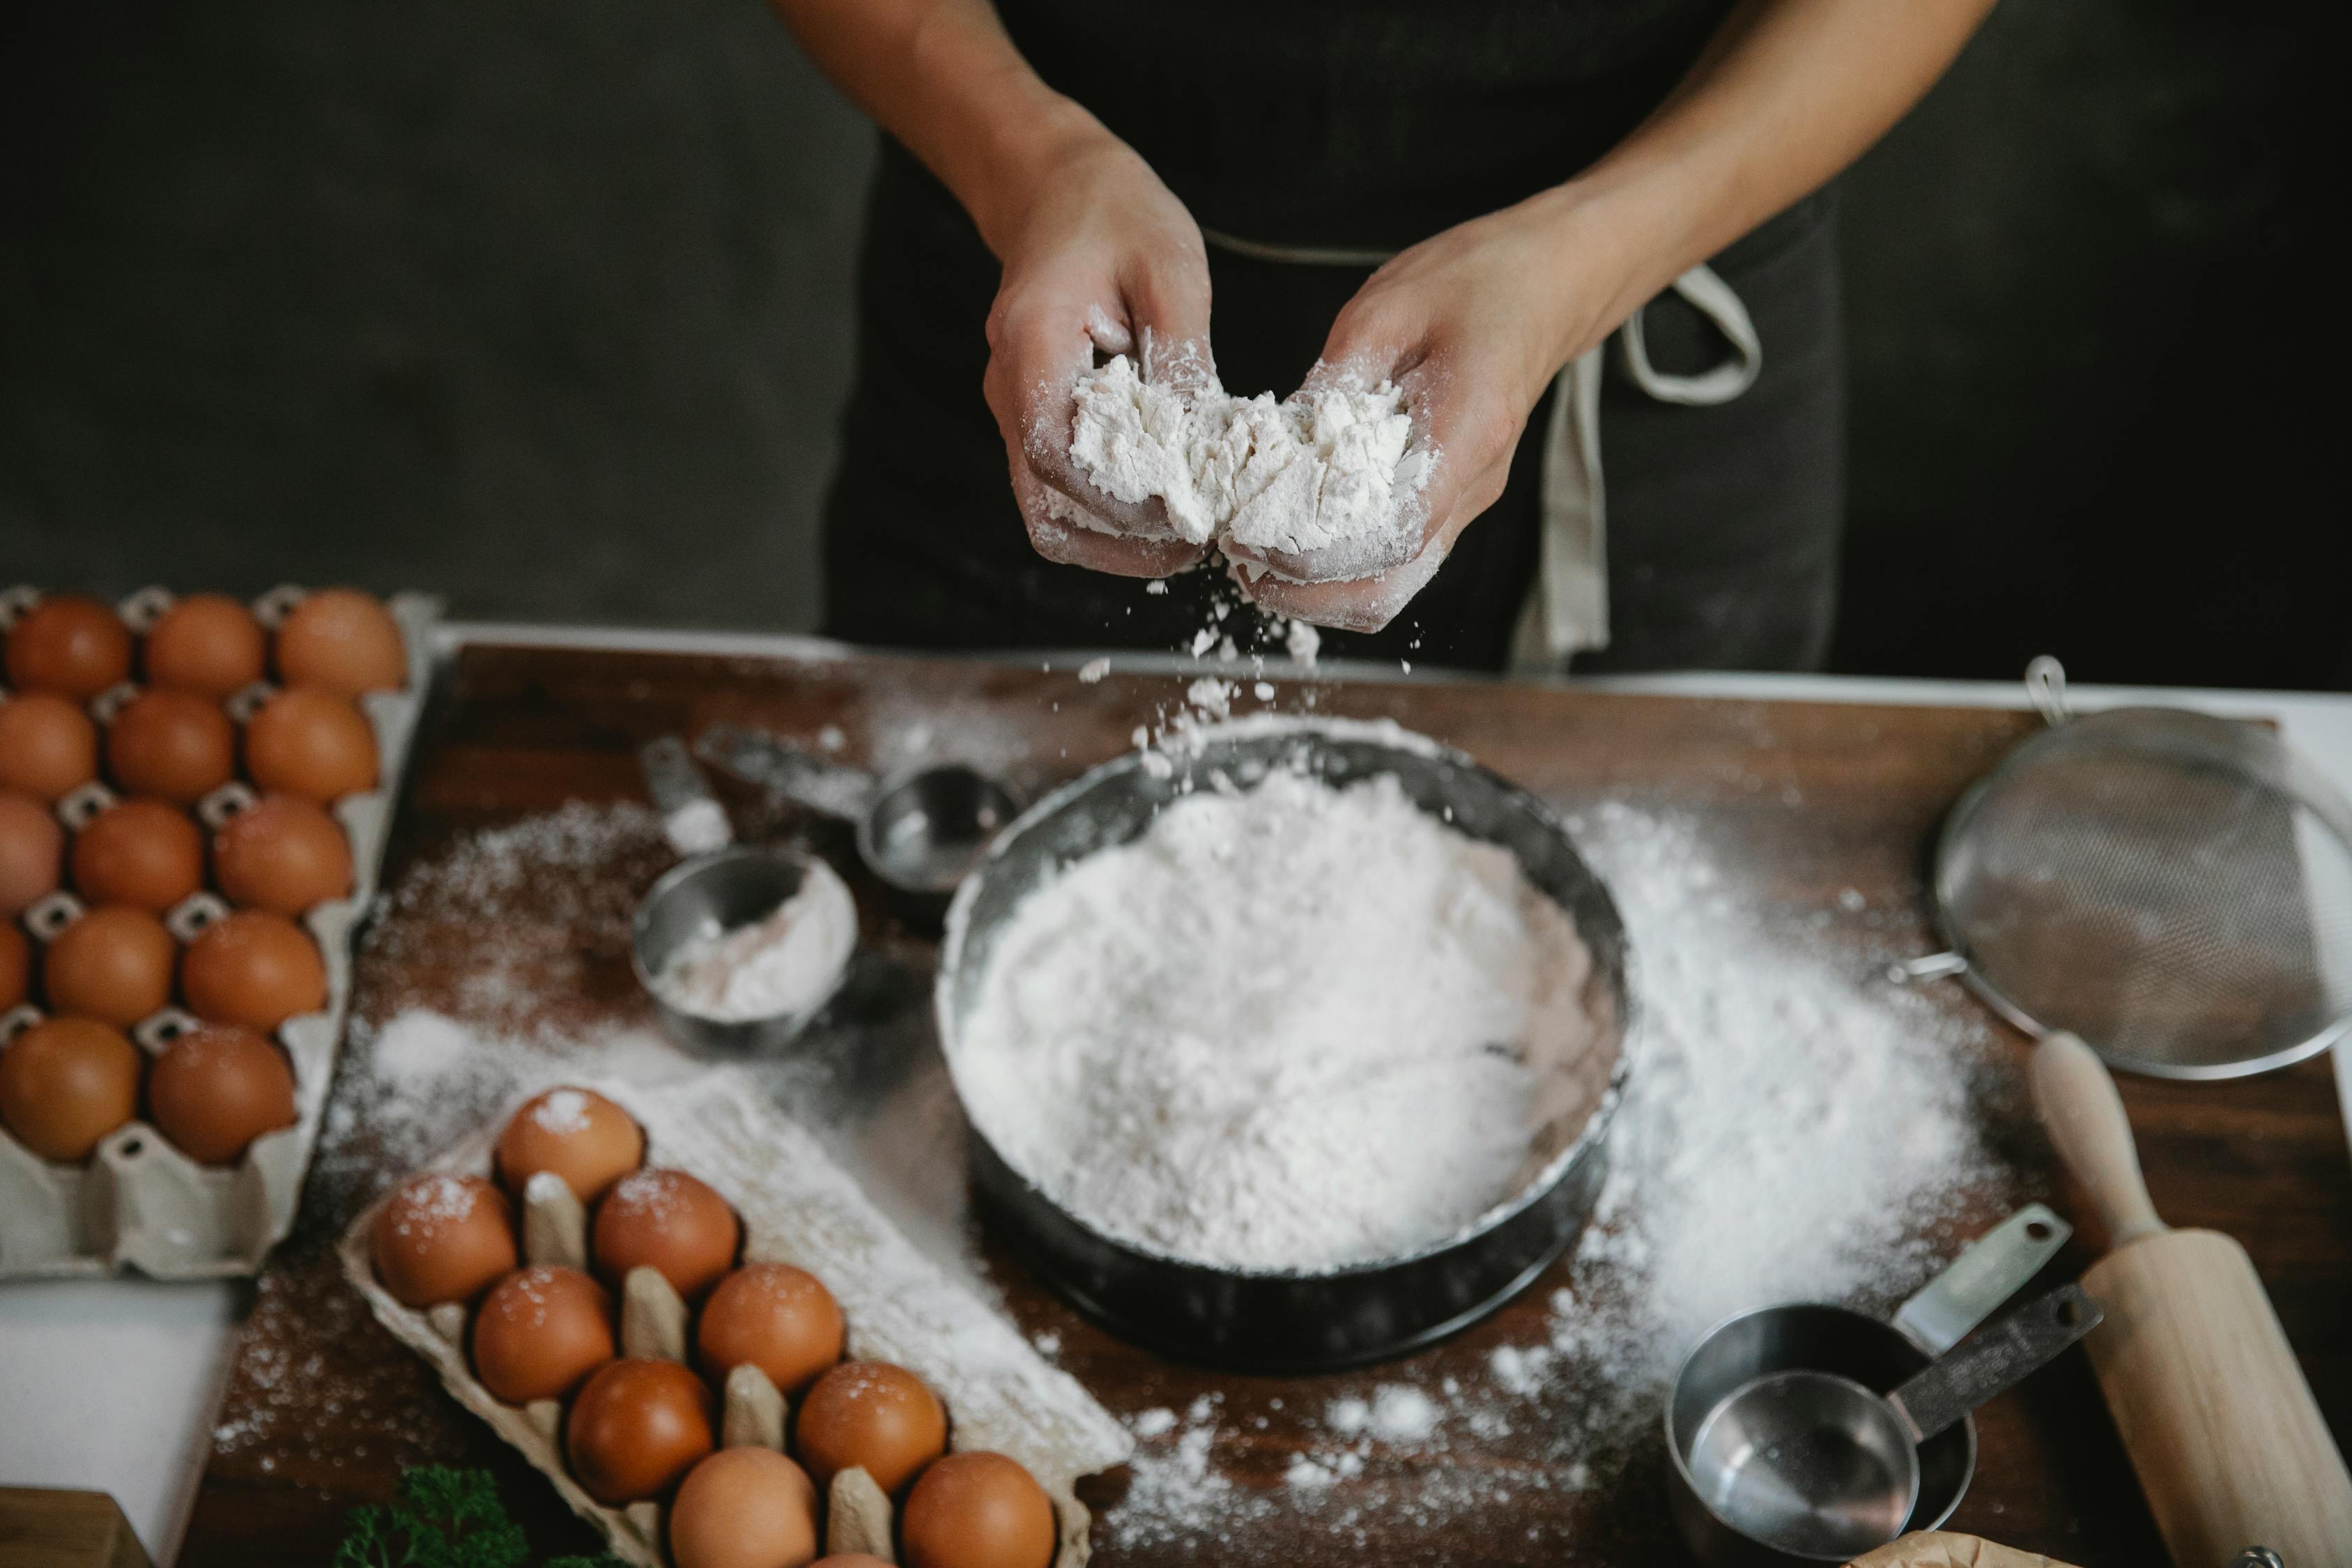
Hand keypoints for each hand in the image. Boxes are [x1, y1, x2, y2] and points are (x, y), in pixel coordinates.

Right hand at [980, 128, 1217, 577]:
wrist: (1055, 186)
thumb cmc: (1115, 214)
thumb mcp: (1172, 269)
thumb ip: (1183, 357)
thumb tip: (1208, 445)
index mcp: (1033, 342)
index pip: (1055, 453)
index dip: (1118, 502)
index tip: (1186, 516)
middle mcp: (1008, 386)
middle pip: (1043, 506)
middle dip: (1119, 541)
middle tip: (1196, 545)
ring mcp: (1013, 407)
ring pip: (1045, 512)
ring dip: (1110, 541)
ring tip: (1183, 541)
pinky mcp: (1032, 418)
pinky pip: (1056, 490)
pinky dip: (1103, 516)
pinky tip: (1160, 512)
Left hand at [1239, 191, 1631, 630]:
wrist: (1550, 285)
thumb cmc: (1480, 281)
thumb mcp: (1389, 307)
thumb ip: (1336, 379)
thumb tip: (1274, 441)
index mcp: (1467, 430)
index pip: (1392, 532)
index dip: (1314, 554)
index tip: (1249, 540)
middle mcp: (1472, 485)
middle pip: (1389, 587)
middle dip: (1304, 594)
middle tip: (1238, 561)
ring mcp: (1466, 501)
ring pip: (1392, 588)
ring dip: (1319, 590)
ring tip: (1256, 555)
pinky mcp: (1452, 501)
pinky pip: (1397, 563)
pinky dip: (1341, 569)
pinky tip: (1296, 539)